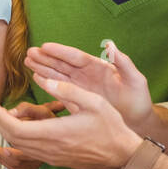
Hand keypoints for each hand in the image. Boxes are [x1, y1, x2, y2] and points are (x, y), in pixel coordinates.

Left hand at [0, 77, 141, 168]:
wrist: (122, 154)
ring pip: (19, 146)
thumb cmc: (110, 126)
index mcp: (55, 133)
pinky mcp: (55, 160)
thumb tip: (42, 79)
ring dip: (6, 131)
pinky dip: (17, 139)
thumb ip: (67, 90)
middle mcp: (49, 148)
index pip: (15, 129)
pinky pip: (29, 151)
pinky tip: (17, 128)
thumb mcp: (93, 101)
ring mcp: (52, 157)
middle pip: (13, 138)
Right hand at [25, 40, 153, 131]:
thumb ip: (124, 63)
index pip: (76, 57)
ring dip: (43, 68)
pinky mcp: (78, 100)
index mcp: (99, 68)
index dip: (61, 52)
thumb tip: (111, 45)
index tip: (45, 47)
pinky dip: (48, 84)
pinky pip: (60, 90)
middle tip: (29, 52)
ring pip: (58, 76)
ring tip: (28, 61)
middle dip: (46, 58)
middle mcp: (87, 76)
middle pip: (63, 65)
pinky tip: (36, 77)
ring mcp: (81, 88)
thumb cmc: (139, 100)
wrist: (138, 123)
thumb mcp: (136, 80)